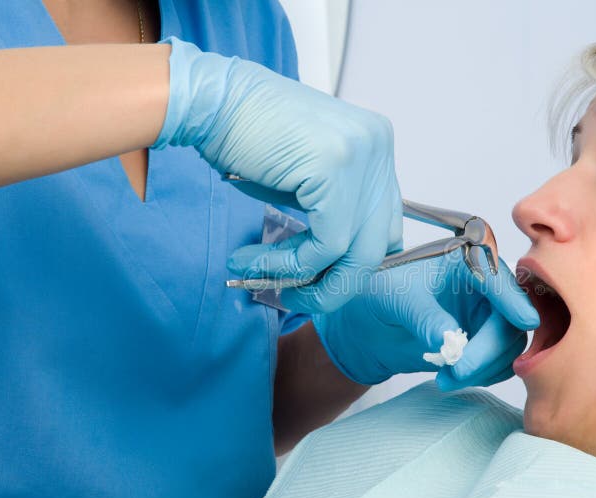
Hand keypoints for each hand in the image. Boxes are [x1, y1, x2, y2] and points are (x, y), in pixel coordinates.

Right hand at [153, 37, 401, 313]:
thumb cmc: (247, 136)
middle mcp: (380, 148)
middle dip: (336, 283)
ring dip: (308, 281)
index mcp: (377, 145)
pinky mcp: (337, 170)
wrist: (210, 102)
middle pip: (380, 244)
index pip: (386, 225)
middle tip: (295, 297)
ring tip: (263, 280)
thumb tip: (336, 267)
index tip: (315, 281)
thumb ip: (332, 212)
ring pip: (357, 253)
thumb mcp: (305, 178)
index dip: (351, 263)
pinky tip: (255, 260)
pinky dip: (291, 265)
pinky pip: (327, 245)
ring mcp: (364, 156)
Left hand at [312, 249, 539, 389]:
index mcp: (465, 260)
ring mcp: (487, 315)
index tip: (526, 321)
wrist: (368, 324)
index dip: (513, 299)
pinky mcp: (485, 342)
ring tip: (446, 378)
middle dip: (488, 349)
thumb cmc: (380, 295)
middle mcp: (483, 285)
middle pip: (509, 318)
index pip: (496, 277)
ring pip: (509, 345)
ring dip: (483, 368)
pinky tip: (452, 378)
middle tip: (460, 369)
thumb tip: (451, 341)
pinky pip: (500, 363)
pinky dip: (482, 376)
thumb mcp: (396, 300)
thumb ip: (424, 317)